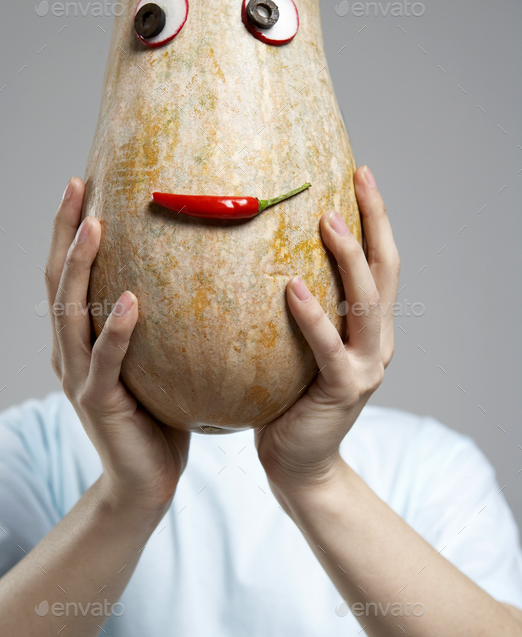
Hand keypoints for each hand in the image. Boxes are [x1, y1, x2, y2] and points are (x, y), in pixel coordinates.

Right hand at [45, 177, 189, 509]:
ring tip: (94, 224)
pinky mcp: (98, 402)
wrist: (146, 483)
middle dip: (66, 232)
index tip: (83, 184)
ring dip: (82, 266)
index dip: (70, 230)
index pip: (70, 275)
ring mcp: (79, 377)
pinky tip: (131, 299)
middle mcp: (69, 352)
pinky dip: (116, 329)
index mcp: (81, 340)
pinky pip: (106, 360)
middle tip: (77, 186)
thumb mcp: (159, 362)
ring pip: (71, 313)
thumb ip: (162, 327)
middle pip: (59, 282)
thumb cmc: (159, 418)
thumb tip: (202, 276)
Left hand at [255, 165, 399, 497]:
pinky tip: (291, 286)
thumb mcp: (295, 348)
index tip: (361, 174)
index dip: (375, 218)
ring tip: (328, 220)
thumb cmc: (287, 400)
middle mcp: (377, 342)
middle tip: (359, 178)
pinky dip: (313, 316)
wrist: (297, 462)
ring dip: (349, 258)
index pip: (379, 262)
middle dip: (374, 221)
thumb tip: (252, 258)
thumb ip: (294, 311)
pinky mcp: (344, 390)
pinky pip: (329, 348)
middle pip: (385, 270)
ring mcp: (365, 367)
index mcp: (368, 327)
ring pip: (365, 302)